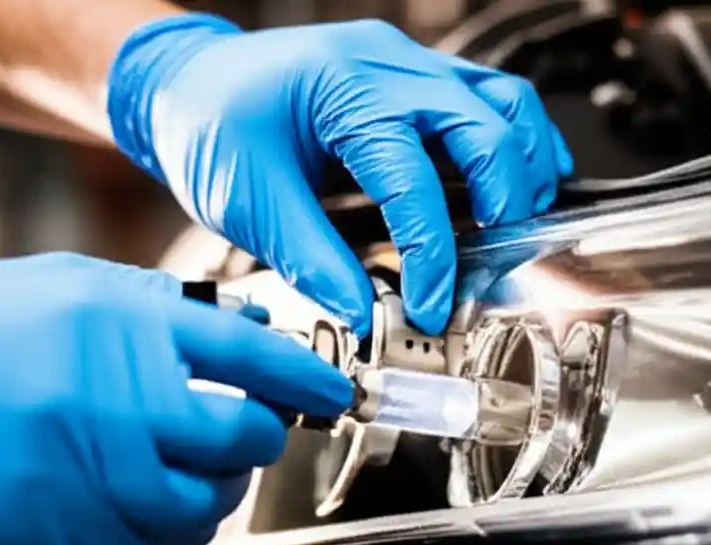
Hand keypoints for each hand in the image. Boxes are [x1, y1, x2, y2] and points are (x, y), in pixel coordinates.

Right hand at [0, 252, 351, 544]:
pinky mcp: (68, 539)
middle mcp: (118, 405)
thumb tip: (243, 326)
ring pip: (210, 505)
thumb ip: (160, 306)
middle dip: (261, 433)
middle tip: (250, 425)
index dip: (308, 376)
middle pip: (244, 438)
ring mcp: (93, 480)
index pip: (253, 357)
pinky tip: (155, 500)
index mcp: (121, 329)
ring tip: (193, 464)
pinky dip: (177, 528)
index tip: (332, 388)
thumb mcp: (61, 286)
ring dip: (219, 487)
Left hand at [107, 15, 573, 336]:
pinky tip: (522, 184)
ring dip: (523, 166)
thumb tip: (363, 315)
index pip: (411, 178)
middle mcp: (386, 64)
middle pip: (483, 126)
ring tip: (518, 226)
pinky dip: (518, 140)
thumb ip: (311, 259)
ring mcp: (408, 63)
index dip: (431, 253)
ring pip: (504, 101)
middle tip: (495, 266)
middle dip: (503, 202)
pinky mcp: (417, 75)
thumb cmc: (208, 127)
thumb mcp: (247, 201)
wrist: (187, 81)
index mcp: (340, 89)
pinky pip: (492, 96)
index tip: (430, 308)